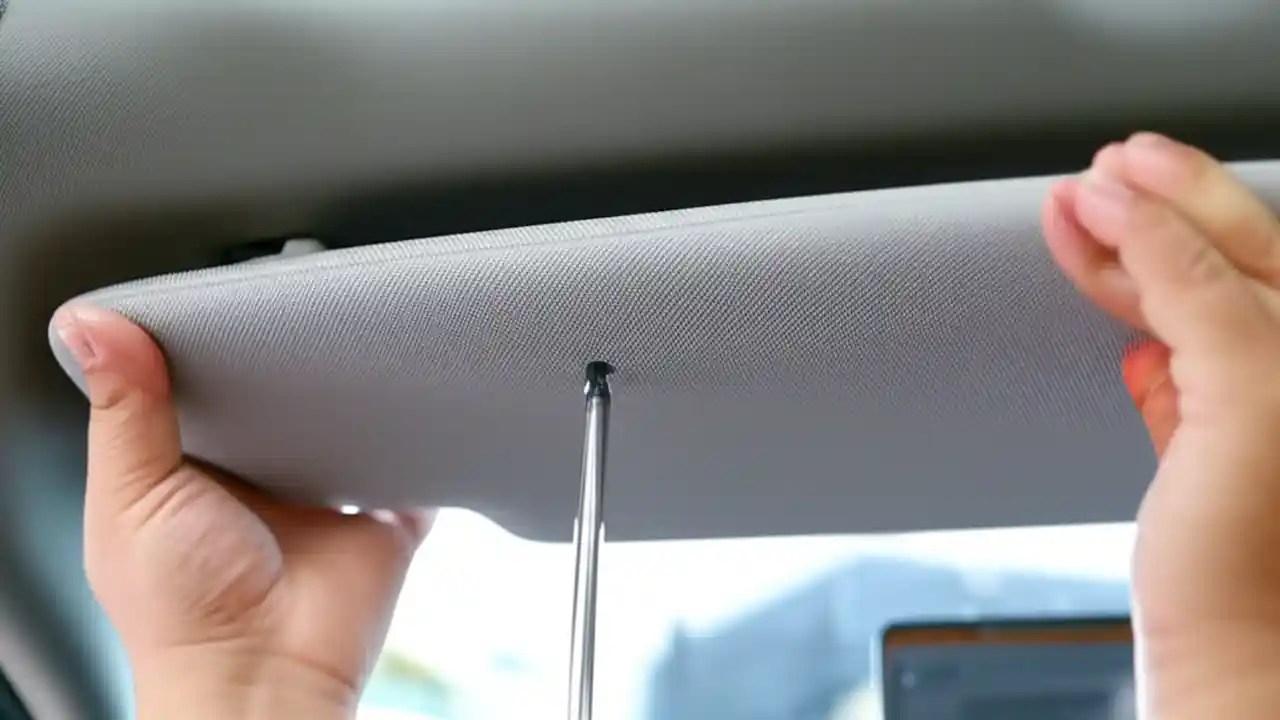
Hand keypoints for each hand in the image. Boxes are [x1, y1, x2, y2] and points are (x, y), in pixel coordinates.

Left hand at [54, 306, 431, 719]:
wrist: (263, 676)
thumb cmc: (180, 610)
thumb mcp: (133, 496)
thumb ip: (124, 410)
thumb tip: (90, 325)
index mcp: (192, 468)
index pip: (202, 386)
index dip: (208, 345)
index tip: (220, 294)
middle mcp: (260, 479)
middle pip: (283, 398)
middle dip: (294, 362)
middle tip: (302, 311)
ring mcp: (326, 498)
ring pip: (351, 425)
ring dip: (358, 397)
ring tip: (365, 348)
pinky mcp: (384, 521)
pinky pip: (415, 471)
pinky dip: (424, 444)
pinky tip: (424, 408)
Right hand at [1044, 133, 1279, 718]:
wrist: (1235, 673)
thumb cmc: (1256, 571)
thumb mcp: (1249, 401)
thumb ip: (1205, 299)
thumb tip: (1142, 219)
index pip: (1253, 246)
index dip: (1179, 197)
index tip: (1106, 172)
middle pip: (1223, 268)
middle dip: (1154, 214)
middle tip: (1093, 175)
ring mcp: (1254, 418)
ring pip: (1189, 316)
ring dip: (1129, 270)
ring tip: (1074, 227)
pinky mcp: (1214, 460)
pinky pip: (1179, 378)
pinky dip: (1142, 343)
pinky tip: (1122, 335)